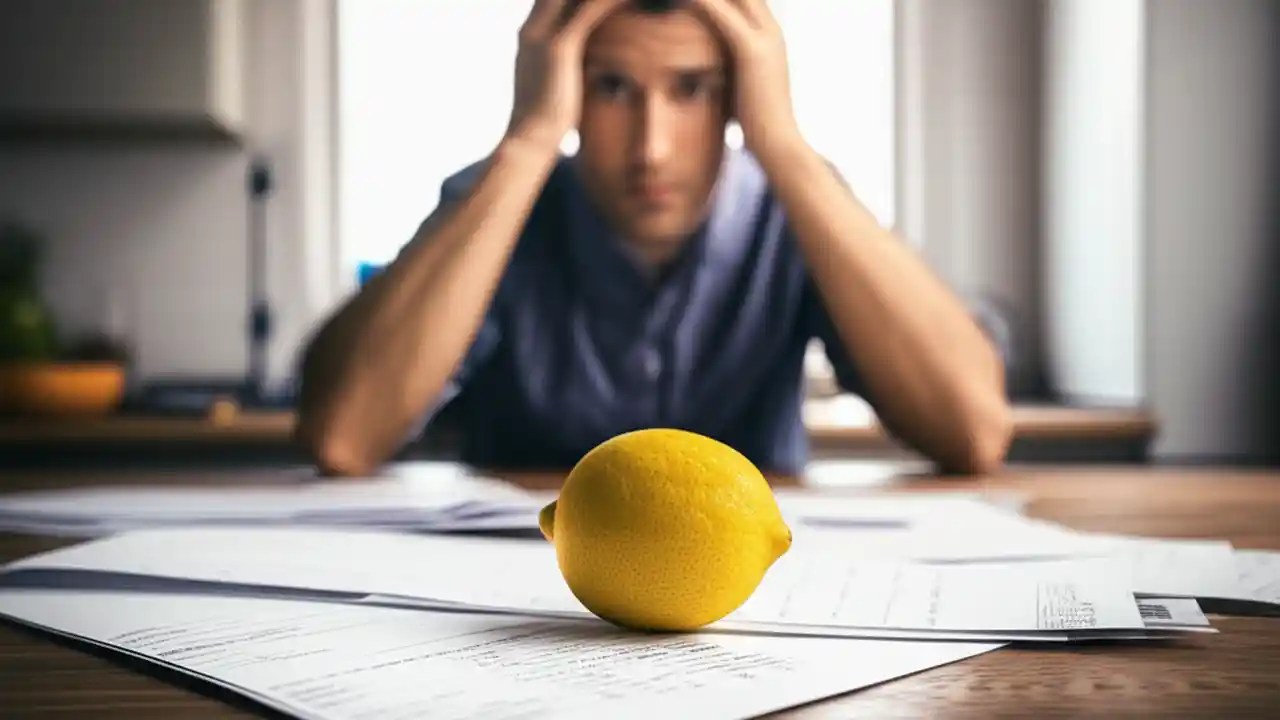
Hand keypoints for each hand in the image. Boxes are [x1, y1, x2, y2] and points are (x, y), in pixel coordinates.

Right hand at [505, 0, 625, 151]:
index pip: (555, 0)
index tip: (609, 3)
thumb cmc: (546, 120)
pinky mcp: (559, 47)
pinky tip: (633, 0)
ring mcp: (542, 35)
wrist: (529, 141)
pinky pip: (588, 11)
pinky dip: (611, 2)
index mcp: (531, 35)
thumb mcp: (555, 83)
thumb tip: (580, 68)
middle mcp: (532, 28)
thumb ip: (565, 66)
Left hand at [688, 0, 804, 162]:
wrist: (777, 143)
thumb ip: (731, 66)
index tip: (694, 1)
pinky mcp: (751, 51)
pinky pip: (723, 13)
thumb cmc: (757, 120)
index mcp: (771, 36)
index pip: (747, 0)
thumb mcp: (742, 83)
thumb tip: (711, 68)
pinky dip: (701, 3)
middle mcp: (772, 30)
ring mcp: (765, 38)